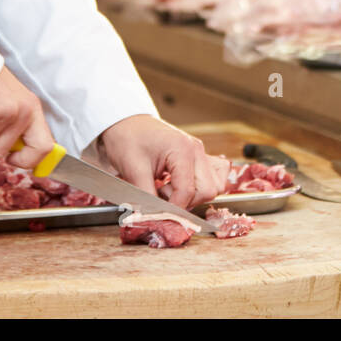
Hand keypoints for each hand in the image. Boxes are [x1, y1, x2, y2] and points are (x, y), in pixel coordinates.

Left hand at [97, 115, 231, 210]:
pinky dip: (201, 186)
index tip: (158, 213)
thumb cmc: (128, 139)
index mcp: (183, 150)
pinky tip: (181, 185)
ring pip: (214, 186)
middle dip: (185, 201)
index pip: (188, 191)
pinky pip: (214, 176)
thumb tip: (154, 217)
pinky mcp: (198, 156)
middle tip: (162, 194)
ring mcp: (200, 152)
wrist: (126, 122)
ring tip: (170, 189)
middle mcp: (196, 150)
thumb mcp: (133, 169)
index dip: (174, 208)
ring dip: (194, 195)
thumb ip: (146, 196)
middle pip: (207, 190)